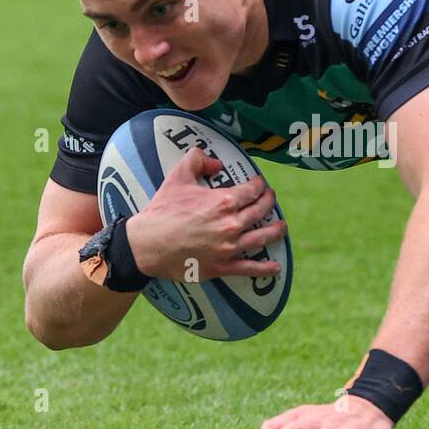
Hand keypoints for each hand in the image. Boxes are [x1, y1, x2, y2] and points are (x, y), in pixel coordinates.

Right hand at [127, 146, 285, 281]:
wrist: (146, 244)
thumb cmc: (161, 210)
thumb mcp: (177, 176)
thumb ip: (198, 160)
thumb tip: (217, 163)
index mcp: (223, 202)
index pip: (252, 190)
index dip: (259, 185)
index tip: (260, 184)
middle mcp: (231, 224)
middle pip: (260, 211)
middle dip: (269, 202)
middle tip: (270, 199)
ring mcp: (228, 247)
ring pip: (262, 237)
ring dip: (276, 231)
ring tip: (281, 226)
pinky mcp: (222, 266)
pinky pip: (249, 268)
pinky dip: (266, 269)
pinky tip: (276, 267)